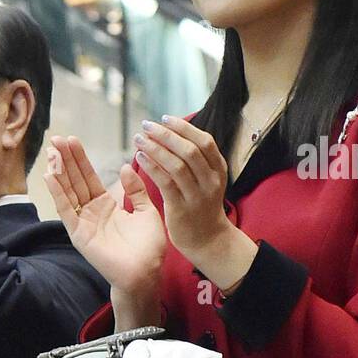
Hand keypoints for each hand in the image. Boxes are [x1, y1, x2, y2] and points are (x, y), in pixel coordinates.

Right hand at [44, 136, 165, 295]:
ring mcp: (83, 222)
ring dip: (59, 171)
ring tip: (52, 151)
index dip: (80, 159)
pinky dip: (57, 193)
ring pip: (68, 191)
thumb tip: (125, 167)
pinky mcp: (79, 233)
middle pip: (76, 179)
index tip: (72, 139)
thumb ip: (136, 190)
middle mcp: (91, 211)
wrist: (146, 273)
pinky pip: (66, 210)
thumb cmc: (149, 247)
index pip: (89, 176)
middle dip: (66, 159)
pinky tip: (50, 176)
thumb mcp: (147, 211)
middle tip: (57, 137)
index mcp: (107, 205)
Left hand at [132, 116, 229, 266]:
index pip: (205, 141)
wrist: (208, 240)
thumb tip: (172, 131)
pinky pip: (166, 183)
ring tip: (139, 138)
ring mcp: (197, 196)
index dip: (184, 127)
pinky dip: (152, 167)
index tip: (165, 118)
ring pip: (177, 165)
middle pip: (190, 150)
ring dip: (156, 148)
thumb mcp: (207, 179)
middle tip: (147, 125)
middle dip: (166, 134)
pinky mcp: (182, 209)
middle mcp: (211, 181)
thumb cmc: (202, 204)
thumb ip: (195, 159)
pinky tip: (140, 157)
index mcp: (218, 170)